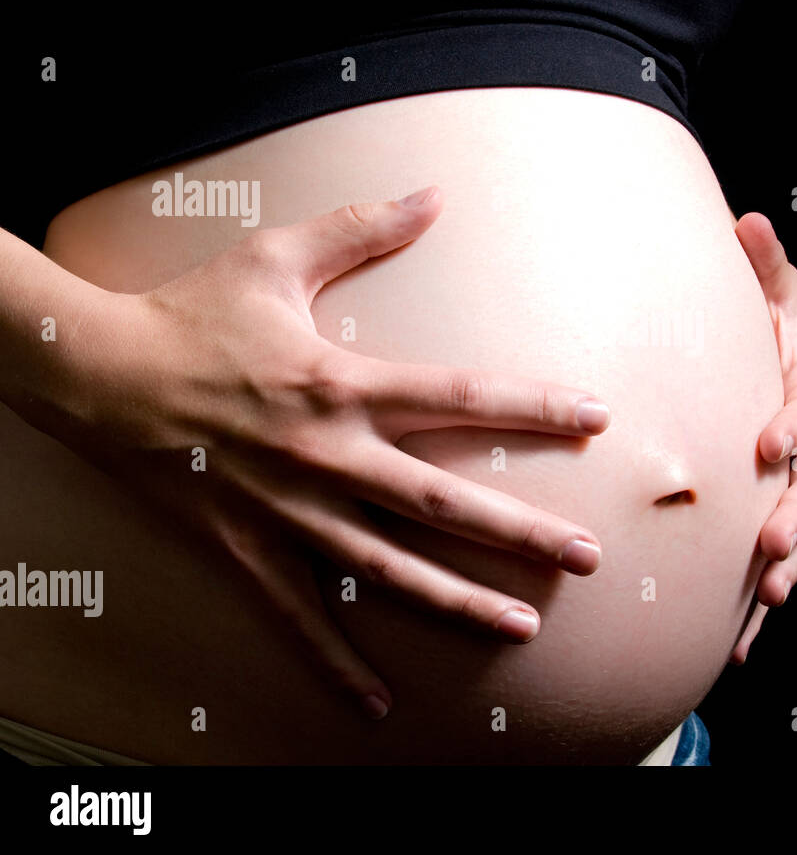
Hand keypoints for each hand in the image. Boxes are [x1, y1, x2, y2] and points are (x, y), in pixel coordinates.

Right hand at [48, 186, 611, 717]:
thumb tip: (434, 193)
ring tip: (524, 627)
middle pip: (444, 501)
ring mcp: (289, 509)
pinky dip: (334, 663)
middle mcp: (329, 453)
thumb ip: (363, 227)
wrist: (96, 372)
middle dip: (522, 532)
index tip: (598, 418)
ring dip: (459, 601)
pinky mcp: (247, 548)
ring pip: (389, 569)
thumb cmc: (192, 311)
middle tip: (588, 557)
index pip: (464, 395)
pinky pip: (298, 617)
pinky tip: (375, 705)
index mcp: (345, 382)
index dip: (537, 406)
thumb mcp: (279, 256)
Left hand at [729, 212, 796, 663]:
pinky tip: (740, 643)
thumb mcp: (766, 291)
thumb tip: (749, 222)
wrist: (762, 358)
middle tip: (769, 543)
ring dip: (792, 565)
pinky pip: (783, 558)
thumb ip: (762, 266)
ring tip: (769, 598)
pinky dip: (761, 601)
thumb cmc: (761, 324)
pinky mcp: (783, 512)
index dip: (796, 426)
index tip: (768, 446)